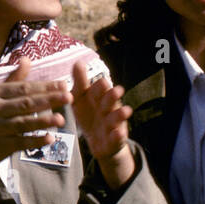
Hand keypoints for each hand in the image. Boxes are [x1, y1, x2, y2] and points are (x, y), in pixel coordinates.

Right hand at [0, 59, 71, 193]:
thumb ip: (13, 79)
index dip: (45, 86)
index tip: (64, 84)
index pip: (24, 88)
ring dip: (44, 120)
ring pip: (24, 123)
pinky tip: (50, 139)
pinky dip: (36, 141)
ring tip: (62, 119)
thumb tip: (27, 59)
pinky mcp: (0, 146)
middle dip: (49, 99)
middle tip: (69, 97)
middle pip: (26, 103)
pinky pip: (21, 142)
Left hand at [72, 62, 135, 188]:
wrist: (97, 141)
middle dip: (113, 96)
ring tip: (126, 111)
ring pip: (117, 117)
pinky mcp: (114, 139)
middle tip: (117, 91)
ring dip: (120, 114)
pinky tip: (118, 133)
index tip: (102, 82)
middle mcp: (108, 107)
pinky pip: (117, 137)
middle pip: (110, 100)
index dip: (100, 87)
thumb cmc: (89, 114)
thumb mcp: (81, 99)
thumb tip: (78, 62)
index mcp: (98, 96)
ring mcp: (112, 123)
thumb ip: (80, 82)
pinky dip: (118, 135)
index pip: (99, 88)